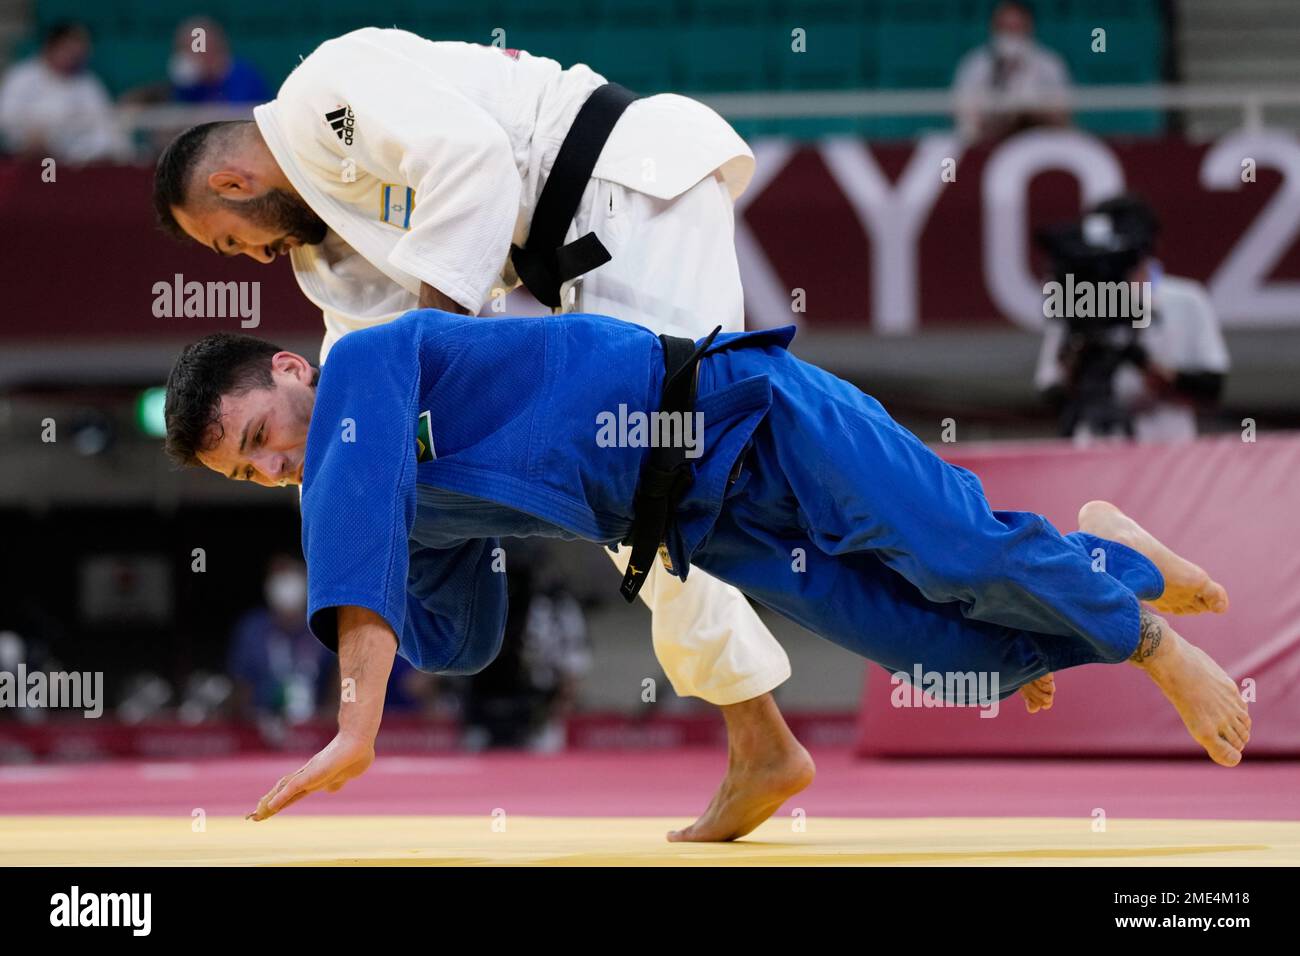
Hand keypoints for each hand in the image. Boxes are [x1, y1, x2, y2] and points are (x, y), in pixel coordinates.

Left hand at [246, 731, 374, 820]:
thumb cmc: (357, 754)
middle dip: (270, 806)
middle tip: (253, 816)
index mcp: (315, 778)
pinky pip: (291, 789)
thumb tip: (331, 789)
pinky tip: (268, 807)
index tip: (269, 809)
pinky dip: (279, 799)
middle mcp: (308, 777)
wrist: (359, 741)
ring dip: (269, 805)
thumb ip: (337, 782)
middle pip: (285, 793)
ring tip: (255, 815)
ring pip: (283, 793)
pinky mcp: (311, 775)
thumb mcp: (347, 775)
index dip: (282, 802)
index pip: (293, 792)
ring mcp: (309, 776)